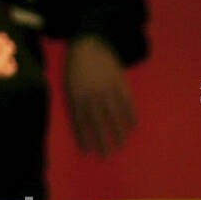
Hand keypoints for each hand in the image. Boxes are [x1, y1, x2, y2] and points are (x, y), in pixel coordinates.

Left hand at [65, 35, 135, 155]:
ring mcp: (107, 89)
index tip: (88, 152)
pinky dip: (130, 114)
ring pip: (114, 115)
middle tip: (106, 156)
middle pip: (97, 124)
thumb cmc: (75, 67)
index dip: (84, 138)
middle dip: (102, 141)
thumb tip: (82, 122)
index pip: (80, 124)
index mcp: (76, 98)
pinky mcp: (120, 82)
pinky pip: (126, 102)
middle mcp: (92, 96)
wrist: (89, 43)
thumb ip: (74, 103)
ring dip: (118, 131)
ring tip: (121, 144)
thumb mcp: (67, 86)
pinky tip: (132, 126)